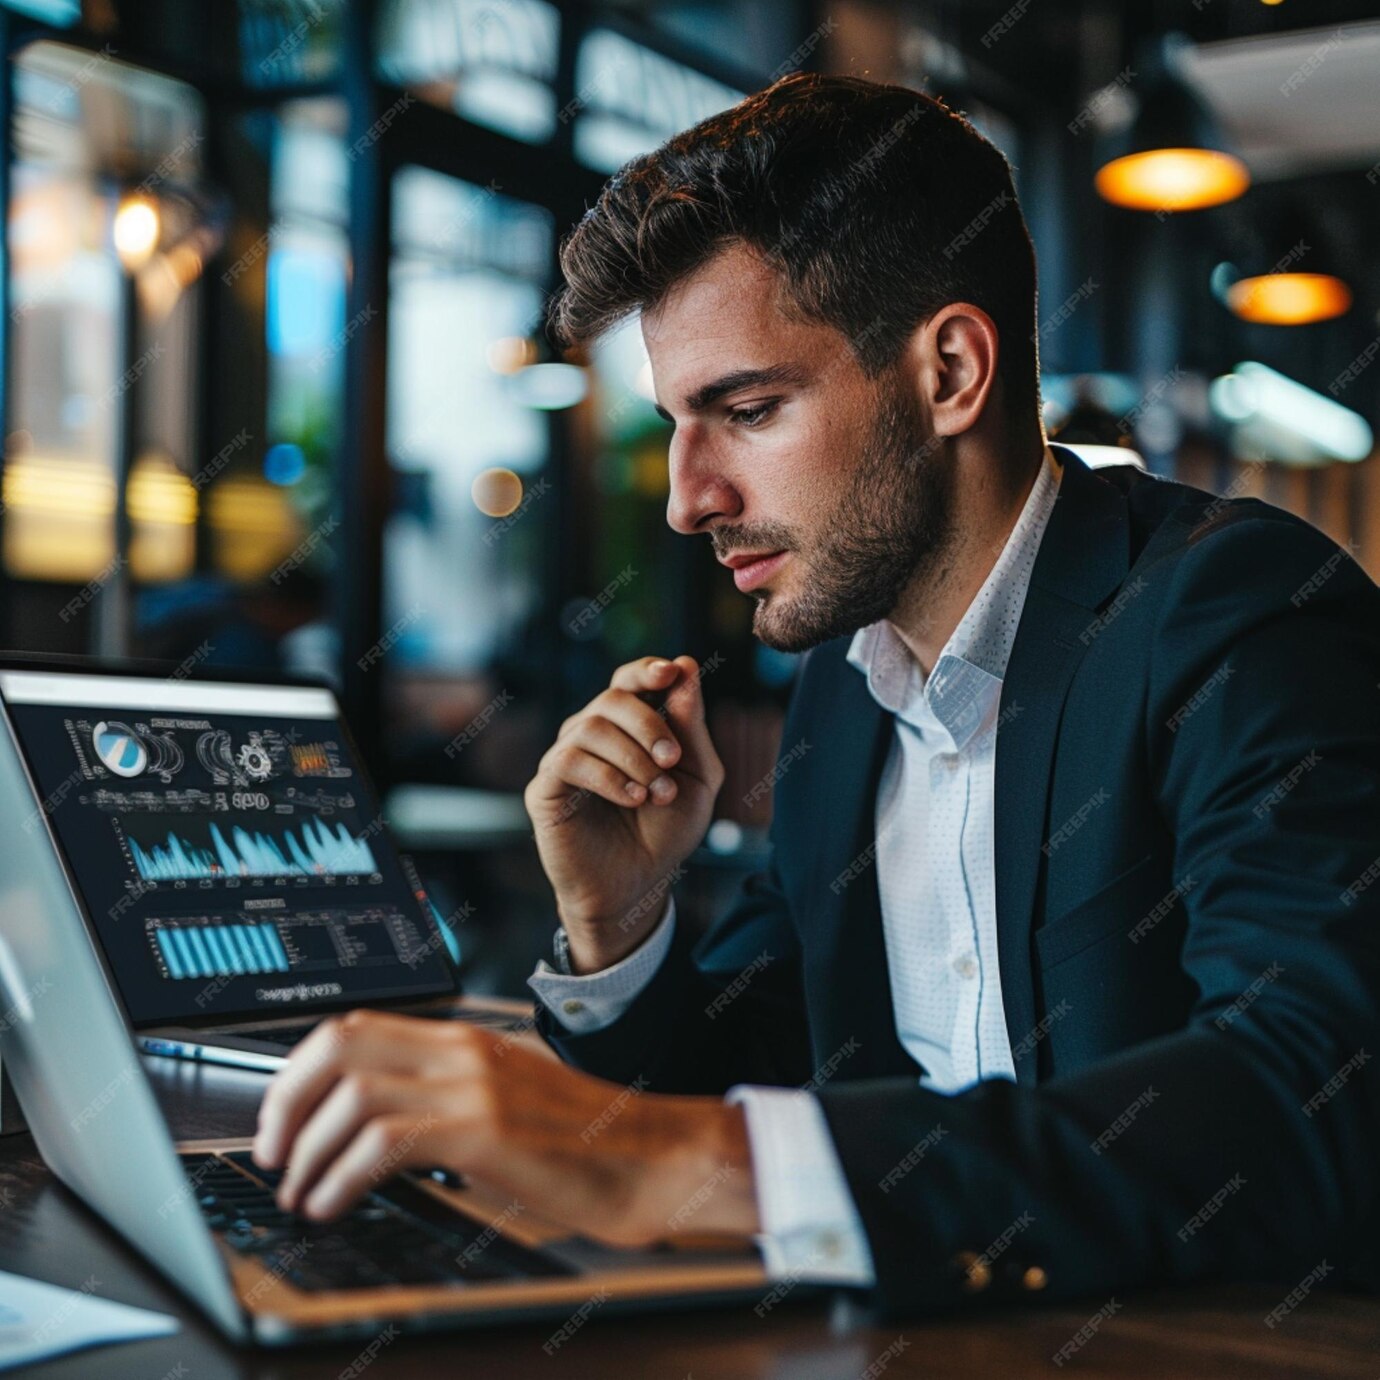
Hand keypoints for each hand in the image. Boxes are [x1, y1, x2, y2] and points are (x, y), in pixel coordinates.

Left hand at [251, 1009, 758, 1246]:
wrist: (654, 1157)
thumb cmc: (589, 1142)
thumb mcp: (508, 1104)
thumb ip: (449, 1101)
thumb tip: (376, 1133)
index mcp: (466, 1040)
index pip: (357, 1025)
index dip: (300, 1069)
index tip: (282, 1116)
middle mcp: (463, 1049)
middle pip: (340, 1043)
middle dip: (286, 1097)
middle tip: (272, 1149)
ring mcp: (473, 1084)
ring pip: (353, 1091)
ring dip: (307, 1148)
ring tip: (299, 1189)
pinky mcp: (483, 1128)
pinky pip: (383, 1140)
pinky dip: (340, 1175)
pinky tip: (333, 1202)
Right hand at [525, 655, 723, 970]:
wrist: (637, 886)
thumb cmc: (665, 831)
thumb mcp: (697, 777)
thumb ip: (692, 725)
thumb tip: (685, 664)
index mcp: (627, 727)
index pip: (628, 681)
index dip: (646, 670)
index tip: (671, 672)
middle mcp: (591, 735)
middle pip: (612, 697)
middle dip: (649, 723)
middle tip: (672, 760)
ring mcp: (564, 758)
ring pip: (590, 726)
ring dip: (633, 757)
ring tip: (657, 794)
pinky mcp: (544, 789)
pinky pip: (569, 761)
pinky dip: (608, 776)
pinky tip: (633, 798)